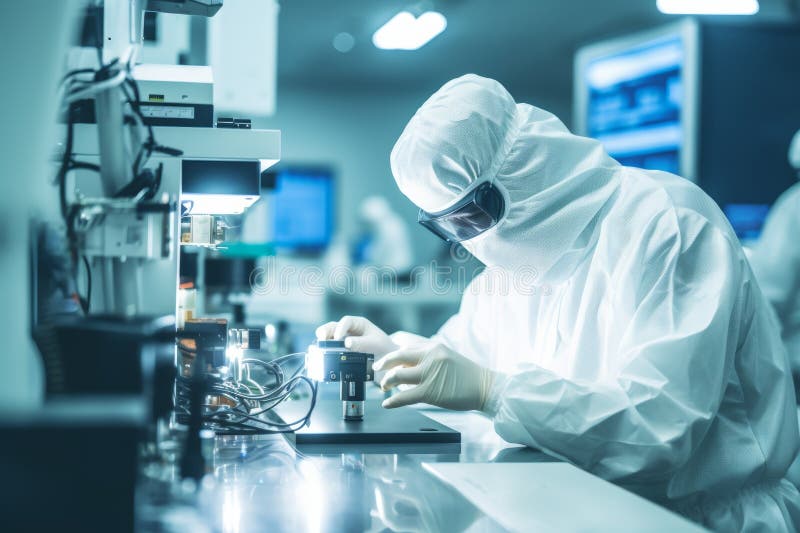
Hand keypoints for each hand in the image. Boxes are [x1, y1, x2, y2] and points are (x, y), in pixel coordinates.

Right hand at [315, 316, 398, 357]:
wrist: (390, 362)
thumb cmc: (384, 349)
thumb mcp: (375, 345)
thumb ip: (361, 343)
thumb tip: (346, 343)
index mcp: (359, 324)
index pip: (346, 321)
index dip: (340, 328)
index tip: (338, 337)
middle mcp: (349, 330)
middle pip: (333, 327)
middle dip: (325, 332)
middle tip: (321, 339)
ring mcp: (343, 341)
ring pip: (329, 338)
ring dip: (324, 343)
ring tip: (320, 349)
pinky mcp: (341, 352)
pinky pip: (331, 350)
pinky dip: (326, 353)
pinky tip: (324, 359)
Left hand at [374, 343, 495, 410]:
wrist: (485, 387)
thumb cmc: (467, 375)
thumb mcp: (447, 358)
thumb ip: (429, 359)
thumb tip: (408, 367)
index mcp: (434, 347)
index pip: (406, 349)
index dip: (393, 356)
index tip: (385, 362)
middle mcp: (430, 357)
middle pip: (397, 357)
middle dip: (383, 364)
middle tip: (376, 369)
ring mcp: (430, 374)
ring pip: (397, 375)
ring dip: (386, 382)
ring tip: (384, 387)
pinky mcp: (430, 392)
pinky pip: (405, 396)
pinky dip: (393, 401)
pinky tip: (387, 404)